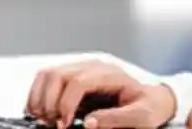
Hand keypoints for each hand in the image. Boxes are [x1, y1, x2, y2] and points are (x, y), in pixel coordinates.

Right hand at [25, 60, 176, 128]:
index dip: (66, 104)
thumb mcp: (141, 116)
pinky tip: (44, 114)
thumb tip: (89, 123)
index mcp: (109, 74)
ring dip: (39, 98)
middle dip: (49, 103)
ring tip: (45, 120)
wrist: (153, 99)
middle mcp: (92, 67)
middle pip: (57, 75)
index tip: (64, 125)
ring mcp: (80, 69)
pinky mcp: (73, 78)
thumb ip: (117, 119)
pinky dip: (39, 96)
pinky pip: (47, 80)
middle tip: (52, 124)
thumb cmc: (148, 106)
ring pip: (47, 74)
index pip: (78, 82)